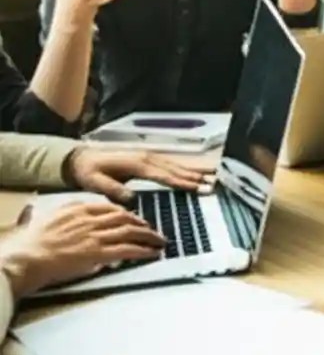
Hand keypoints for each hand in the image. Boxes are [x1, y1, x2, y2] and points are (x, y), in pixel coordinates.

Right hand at [0, 203, 164, 298]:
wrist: (24, 258)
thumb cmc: (28, 245)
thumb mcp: (43, 221)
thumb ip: (56, 217)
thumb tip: (53, 217)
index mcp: (76, 209)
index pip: (108, 207)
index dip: (124, 212)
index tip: (132, 217)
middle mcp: (89, 219)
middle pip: (124, 217)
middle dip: (141, 223)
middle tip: (151, 229)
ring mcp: (94, 235)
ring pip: (130, 231)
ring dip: (149, 236)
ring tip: (159, 241)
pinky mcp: (97, 252)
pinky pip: (128, 249)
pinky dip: (144, 250)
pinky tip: (153, 253)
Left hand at [65, 149, 211, 202]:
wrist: (79, 159)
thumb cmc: (88, 172)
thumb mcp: (95, 183)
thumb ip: (113, 190)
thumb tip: (133, 198)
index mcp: (136, 164)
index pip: (163, 175)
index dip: (180, 182)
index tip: (196, 188)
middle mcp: (146, 157)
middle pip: (174, 168)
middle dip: (194, 177)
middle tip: (212, 184)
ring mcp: (148, 156)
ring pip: (175, 165)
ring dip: (193, 171)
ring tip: (210, 177)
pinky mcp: (147, 158)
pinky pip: (170, 164)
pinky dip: (184, 168)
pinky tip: (193, 172)